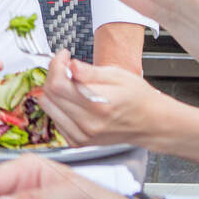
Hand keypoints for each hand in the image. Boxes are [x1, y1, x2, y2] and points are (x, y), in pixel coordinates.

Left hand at [37, 51, 176, 148]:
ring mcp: (82, 136)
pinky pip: (55, 120)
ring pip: (48, 108)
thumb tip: (71, 65)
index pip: (58, 84)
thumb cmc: (138, 98)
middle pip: (49, 95)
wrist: (150, 123)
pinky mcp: (78, 142)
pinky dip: (58, 107)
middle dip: (54, 75)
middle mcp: (88, 124)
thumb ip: (91, 72)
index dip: (56, 65)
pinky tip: (73, 100)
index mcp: (99, 105)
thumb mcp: (118, 75)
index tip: (64, 56)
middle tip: (66, 67)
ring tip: (70, 83)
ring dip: (53, 91)